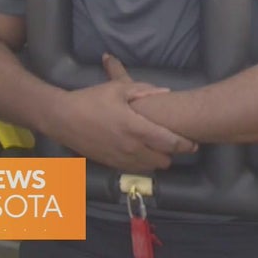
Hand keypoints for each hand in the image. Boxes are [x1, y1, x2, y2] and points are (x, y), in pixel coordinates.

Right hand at [47, 55, 197, 172]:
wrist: (62, 118)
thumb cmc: (91, 100)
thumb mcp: (118, 89)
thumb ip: (144, 90)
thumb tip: (166, 91)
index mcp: (135, 128)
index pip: (169, 142)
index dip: (185, 144)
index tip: (194, 143)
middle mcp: (130, 148)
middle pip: (163, 160)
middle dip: (172, 153)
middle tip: (175, 143)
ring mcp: (119, 158)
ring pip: (149, 168)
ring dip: (157, 160)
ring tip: (160, 147)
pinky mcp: (110, 164)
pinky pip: (134, 169)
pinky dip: (142, 163)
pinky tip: (141, 151)